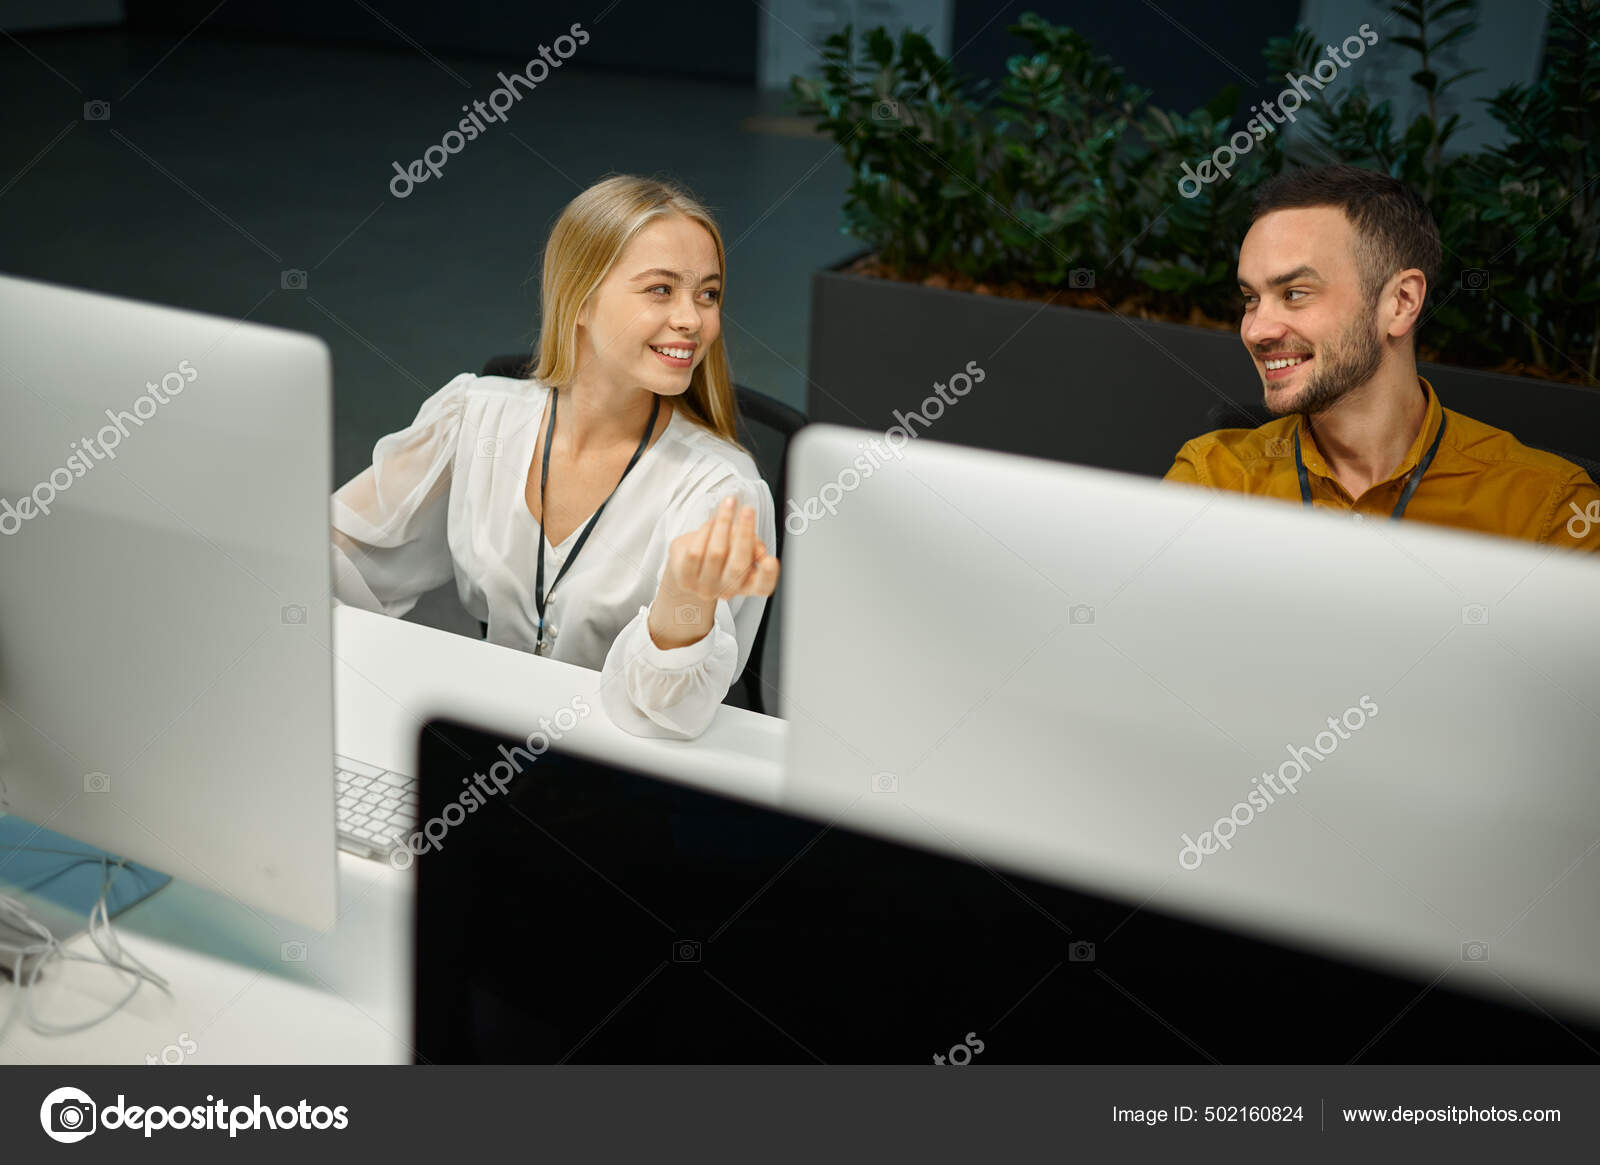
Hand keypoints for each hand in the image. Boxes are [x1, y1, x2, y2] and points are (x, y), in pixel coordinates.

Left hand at [648, 497, 779, 649]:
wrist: (688, 568)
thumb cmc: (722, 554)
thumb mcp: (743, 547)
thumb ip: (754, 545)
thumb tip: (755, 545)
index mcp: (748, 584)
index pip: (763, 586)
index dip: (768, 575)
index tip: (771, 561)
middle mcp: (728, 590)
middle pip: (738, 565)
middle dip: (744, 533)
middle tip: (747, 510)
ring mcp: (706, 588)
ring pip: (716, 553)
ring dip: (724, 523)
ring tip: (728, 505)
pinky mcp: (685, 579)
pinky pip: (696, 552)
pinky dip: (705, 532)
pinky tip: (710, 523)